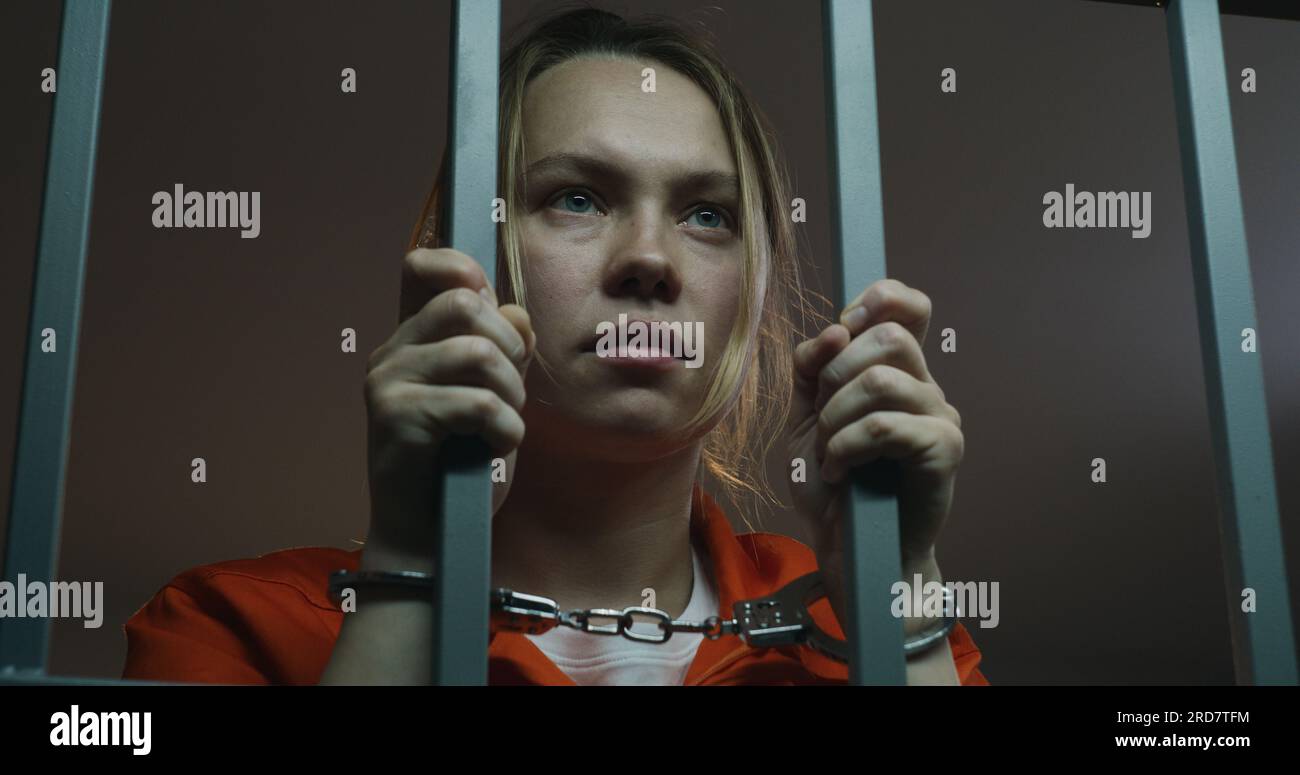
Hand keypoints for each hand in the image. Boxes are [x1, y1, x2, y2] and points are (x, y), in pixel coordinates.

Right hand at [362, 248, 534, 556]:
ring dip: (510, 393)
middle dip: (509, 347)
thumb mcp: (494, 399)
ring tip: (503, 427)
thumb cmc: (462, 469)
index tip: (488, 300)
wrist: (430, 539)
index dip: (460, 267)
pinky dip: (505, 428)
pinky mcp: (396, 417)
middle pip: (465, 304)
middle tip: (511, 394)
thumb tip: (517, 313)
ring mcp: (388, 383)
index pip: (420, 267)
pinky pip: (478, 402)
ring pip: (477, 351)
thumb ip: (504, 352)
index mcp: (412, 343)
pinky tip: (497, 448)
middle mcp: (392, 354)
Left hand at [786, 279, 962, 627]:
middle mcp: (926, 387)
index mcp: (897, 372)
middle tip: (823, 417)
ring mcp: (940, 417)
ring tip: (828, 451)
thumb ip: (810, 371)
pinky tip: (841, 471)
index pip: (907, 306)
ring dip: (836, 416)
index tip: (840, 335)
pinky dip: (846, 446)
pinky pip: (884, 425)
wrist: (850, 550)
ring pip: (882, 380)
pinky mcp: (944, 450)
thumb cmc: (833, 487)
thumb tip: (833, 331)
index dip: (874, 302)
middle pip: (890, 336)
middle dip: (837, 373)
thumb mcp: (806, 419)